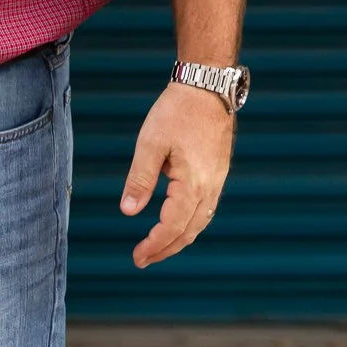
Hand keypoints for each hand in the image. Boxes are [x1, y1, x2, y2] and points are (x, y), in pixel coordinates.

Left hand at [123, 83, 235, 267]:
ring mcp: (218, 179)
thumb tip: (128, 212)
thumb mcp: (150, 144)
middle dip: (166, 249)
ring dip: (180, 239)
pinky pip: (206, 208)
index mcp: (193, 182)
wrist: (207, 86)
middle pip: (190, 230)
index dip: (155, 245)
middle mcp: (211, 185)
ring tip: (157, 249)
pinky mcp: (218, 172)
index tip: (137, 257)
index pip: (173, 226)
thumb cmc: (176, 112)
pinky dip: (190, 223)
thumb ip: (139, 180)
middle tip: (142, 260)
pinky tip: (176, 225)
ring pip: (201, 221)